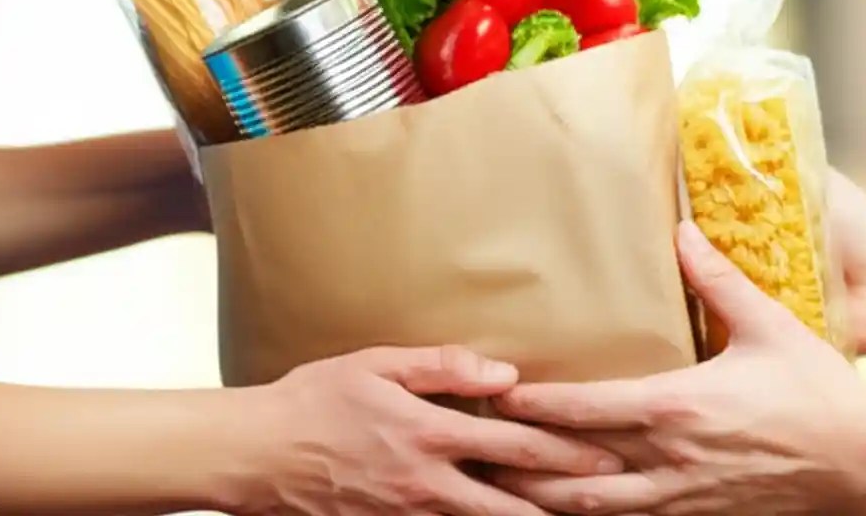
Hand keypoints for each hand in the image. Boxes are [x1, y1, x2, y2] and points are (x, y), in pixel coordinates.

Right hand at [229, 345, 624, 515]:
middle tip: (607, 498)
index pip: (514, 443)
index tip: (607, 452)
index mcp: (429, 433)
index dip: (565, 449)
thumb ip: (443, 366)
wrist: (258, 453)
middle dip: (563, 502)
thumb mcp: (378, 364)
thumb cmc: (316, 398)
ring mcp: (408, 514)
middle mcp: (427, 483)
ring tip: (566, 514)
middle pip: (512, 501)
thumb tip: (504, 373)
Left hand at [491, 222, 865, 514]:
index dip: (533, 403)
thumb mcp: (769, 325)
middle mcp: (668, 458)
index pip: (584, 408)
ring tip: (502, 484)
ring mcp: (681, 496)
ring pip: (593, 508)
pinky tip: (566, 509)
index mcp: (677, 406)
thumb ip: (718, 280)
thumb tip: (683, 231)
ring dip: (544, 496)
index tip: (495, 393)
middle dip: (520, 457)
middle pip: (572, 466)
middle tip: (476, 444)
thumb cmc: (819, 392)